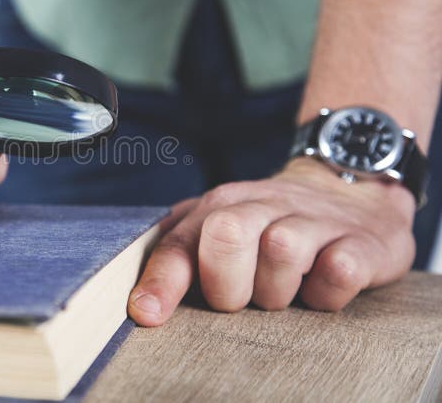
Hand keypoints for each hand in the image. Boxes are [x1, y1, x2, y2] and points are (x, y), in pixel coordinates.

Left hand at [128, 157, 415, 324]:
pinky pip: (338, 271)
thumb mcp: (221, 226)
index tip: (146, 314)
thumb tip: (141, 301)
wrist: (348, 187)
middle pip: (226, 235)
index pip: (180, 243)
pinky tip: (321, 287)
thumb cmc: (270, 223)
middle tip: (241, 299)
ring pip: (282, 250)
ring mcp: (313, 221)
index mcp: (220, 207)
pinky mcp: (361, 242)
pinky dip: (326, 291)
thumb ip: (181, 252)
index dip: (161, 281)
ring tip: (284, 291)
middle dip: (226, 285)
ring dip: (278, 290)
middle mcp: (262, 206)